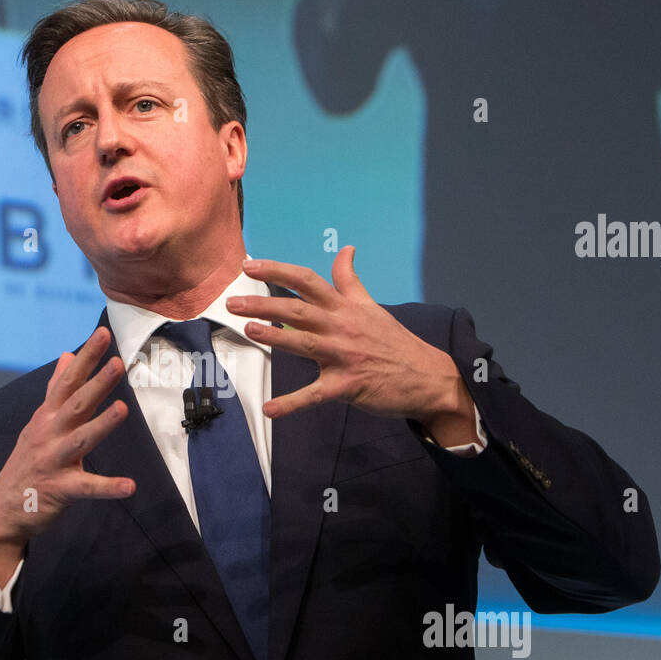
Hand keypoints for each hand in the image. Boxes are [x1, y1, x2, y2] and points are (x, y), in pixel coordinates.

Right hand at [0, 327, 135, 580]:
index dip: (87, 357)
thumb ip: (56, 389)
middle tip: (118, 363)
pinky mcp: (61, 488)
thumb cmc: (28, 460)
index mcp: (48, 416)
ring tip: (122, 409)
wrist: (4, 507)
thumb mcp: (40, 421)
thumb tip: (66, 355)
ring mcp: (54, 461)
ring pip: (81, 440)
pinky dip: (108, 487)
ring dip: (101, 425)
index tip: (104, 334)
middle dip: (97, 384)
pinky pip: (87, 487)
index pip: (69, 381)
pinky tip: (130, 486)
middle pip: (76, 405)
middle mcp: (50, 434)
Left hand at [227, 246, 473, 435]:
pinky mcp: (348, 385)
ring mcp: (344, 356)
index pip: (307, 281)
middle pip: (298, 309)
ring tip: (248, 329)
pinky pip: (315, 395)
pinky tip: (270, 410)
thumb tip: (345, 249)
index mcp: (345, 307)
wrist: (427, 377)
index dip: (277, 271)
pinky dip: (292, 404)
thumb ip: (351, 281)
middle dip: (264, 303)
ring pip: (304, 343)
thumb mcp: (372, 307)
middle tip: (233, 301)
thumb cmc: (394, 342)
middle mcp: (342, 327)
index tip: (249, 266)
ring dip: (274, 337)